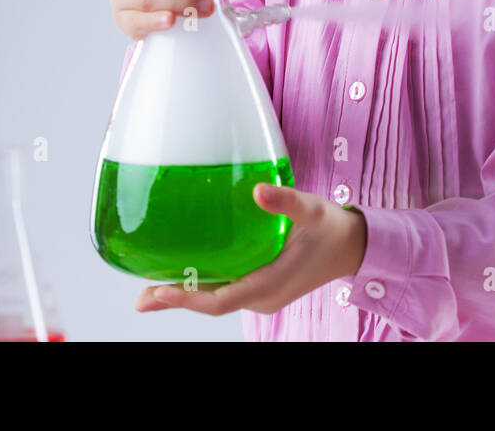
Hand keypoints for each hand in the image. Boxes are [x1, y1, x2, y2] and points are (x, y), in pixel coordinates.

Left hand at [134, 184, 367, 315]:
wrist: (354, 246)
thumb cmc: (332, 228)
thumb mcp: (311, 210)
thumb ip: (285, 201)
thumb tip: (258, 191)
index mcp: (270, 284)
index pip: (220, 300)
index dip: (187, 298)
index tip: (158, 293)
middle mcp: (262, 296)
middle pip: (211, 304)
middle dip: (176, 301)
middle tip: (140, 298)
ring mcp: (261, 294)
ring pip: (216, 299)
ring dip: (185, 295)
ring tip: (150, 290)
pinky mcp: (261, 286)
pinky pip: (225, 289)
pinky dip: (202, 286)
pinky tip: (185, 272)